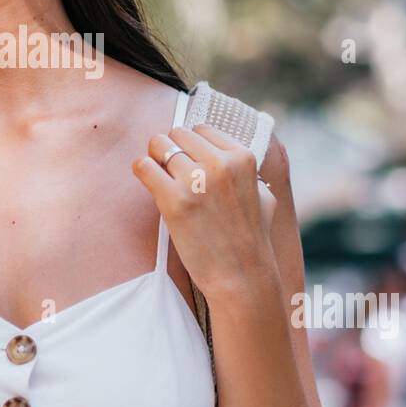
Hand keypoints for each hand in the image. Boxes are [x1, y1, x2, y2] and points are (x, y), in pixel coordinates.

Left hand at [131, 124, 277, 301]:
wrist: (242, 277)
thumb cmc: (252, 240)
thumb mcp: (264, 197)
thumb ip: (248, 173)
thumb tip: (233, 156)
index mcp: (243, 157)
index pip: (202, 129)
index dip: (191, 145)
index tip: (187, 162)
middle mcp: (220, 163)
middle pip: (178, 133)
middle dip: (171, 149)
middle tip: (170, 171)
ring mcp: (197, 180)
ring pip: (158, 145)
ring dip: (155, 160)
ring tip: (160, 179)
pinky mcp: (174, 199)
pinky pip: (143, 166)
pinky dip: (141, 171)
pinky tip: (148, 183)